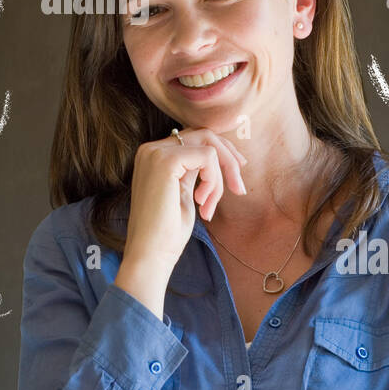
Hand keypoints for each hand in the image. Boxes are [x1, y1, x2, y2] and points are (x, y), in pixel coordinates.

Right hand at [123, 126, 247, 273]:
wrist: (150, 254)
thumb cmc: (167, 231)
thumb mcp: (183, 192)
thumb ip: (193, 170)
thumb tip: (217, 154)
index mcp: (153, 155)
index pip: (195, 138)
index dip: (221, 153)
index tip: (235, 176)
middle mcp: (151, 149)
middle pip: (205, 135)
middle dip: (229, 160)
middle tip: (238, 188)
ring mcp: (156, 153)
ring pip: (209, 145)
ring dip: (220, 177)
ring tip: (210, 205)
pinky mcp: (166, 162)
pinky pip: (208, 157)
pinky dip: (214, 181)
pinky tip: (203, 203)